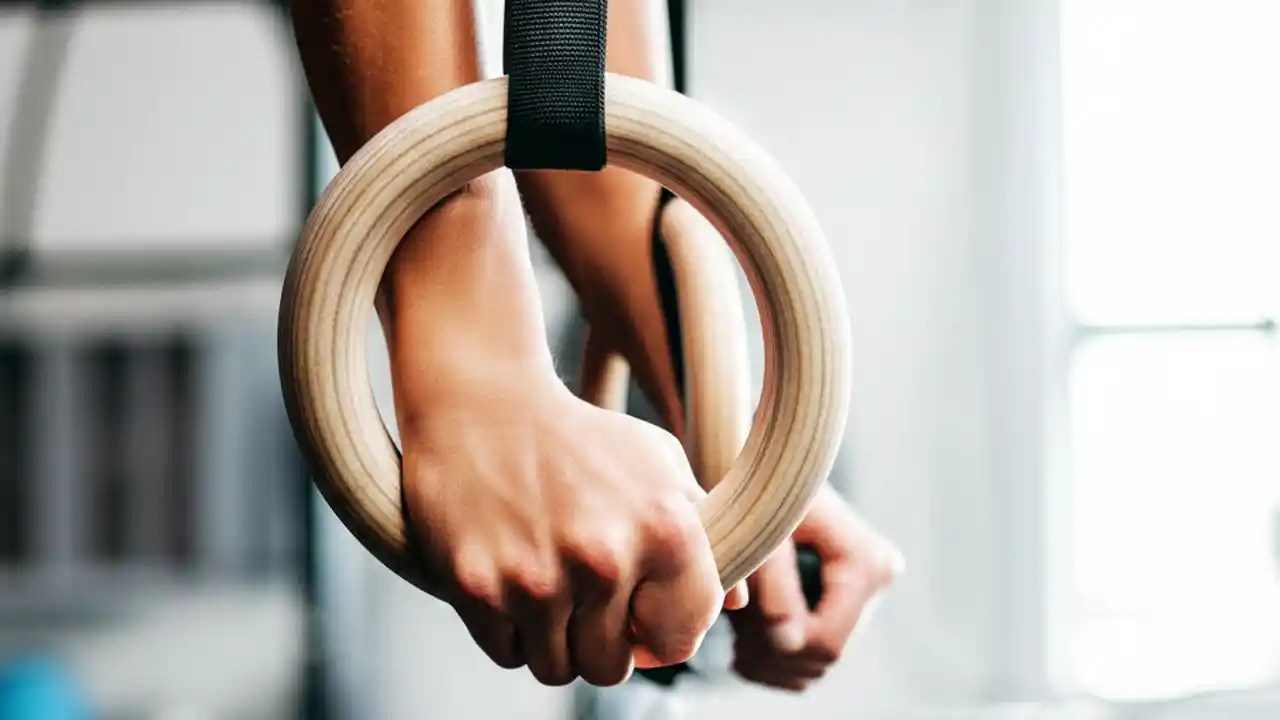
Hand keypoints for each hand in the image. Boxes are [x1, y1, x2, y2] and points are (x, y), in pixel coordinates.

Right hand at [401, 373, 729, 686]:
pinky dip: (510, 631)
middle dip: (601, 642)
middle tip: (585, 598)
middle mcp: (605, 559)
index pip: (680, 638)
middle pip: (612, 667)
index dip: (663, 633)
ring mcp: (538, 580)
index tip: (644, 619)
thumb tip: (739, 602)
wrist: (481, 406)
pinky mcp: (477, 590)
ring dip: (554, 640)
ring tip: (549, 584)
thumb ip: (705, 531)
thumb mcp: (657, 463)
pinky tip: (512, 579)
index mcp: (665, 529)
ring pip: (558, 668)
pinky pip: (507, 654)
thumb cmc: (577, 438)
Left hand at [728, 485, 902, 690]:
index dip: (781, 646)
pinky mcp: (850, 609)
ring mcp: (867, 600)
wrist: (769, 473)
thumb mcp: (766, 532)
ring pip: (817, 666)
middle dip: (773, 654)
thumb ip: (775, 583)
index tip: (741, 632)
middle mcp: (877, 583)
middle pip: (823, 656)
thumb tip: (785, 640)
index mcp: (867, 564)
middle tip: (732, 636)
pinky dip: (778, 660)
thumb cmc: (762, 493)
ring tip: (737, 633)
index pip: (827, 640)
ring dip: (772, 660)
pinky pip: (814, 663)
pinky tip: (751, 638)